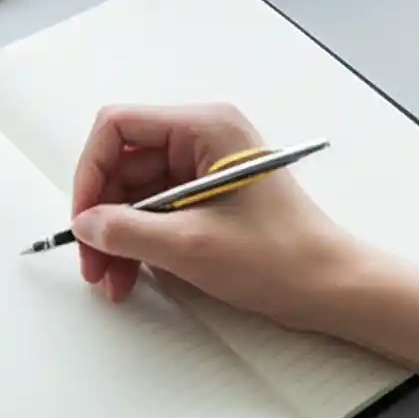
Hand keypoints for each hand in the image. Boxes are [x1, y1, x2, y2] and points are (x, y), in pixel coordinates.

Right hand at [70, 103, 361, 329]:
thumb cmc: (283, 258)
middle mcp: (201, 139)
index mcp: (205, 128)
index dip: (91, 171)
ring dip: (116, 236)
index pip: (119, 128)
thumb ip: (128, 231)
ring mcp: (203, 168)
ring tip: (112, 280)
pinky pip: (154, 212)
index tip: (84, 217)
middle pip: (122, 165)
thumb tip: (85, 223)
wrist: (334, 289)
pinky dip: (137, 242)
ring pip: (133, 193)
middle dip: (101, 215)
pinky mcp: (205, 198)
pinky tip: (132, 275)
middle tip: (92, 261)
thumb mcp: (193, 246)